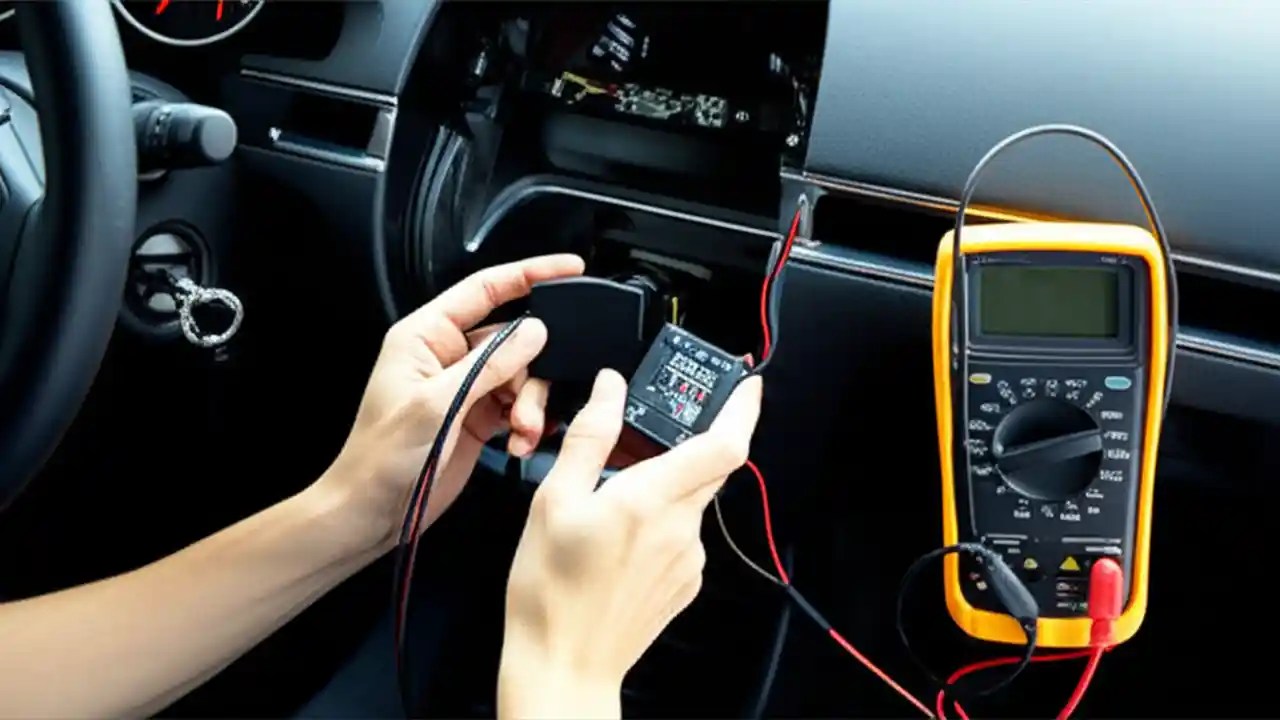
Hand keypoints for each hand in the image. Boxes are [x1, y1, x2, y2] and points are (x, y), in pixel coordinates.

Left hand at [315, 254, 584, 552]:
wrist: (372, 511)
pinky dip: (529, 423)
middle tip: (531, 402)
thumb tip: (533, 332)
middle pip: (514, 339)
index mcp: (426, 336)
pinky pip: (520, 406)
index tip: (568, 268)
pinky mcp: (479, 417)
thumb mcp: (437, 403)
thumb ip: (489, 364)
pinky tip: (521, 442)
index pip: (485, 288)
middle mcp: (447, 356)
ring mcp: (465, 387)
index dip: (529, 273)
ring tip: (524, 431)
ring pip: (523, 376)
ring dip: (532, 404)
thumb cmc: (380, 457)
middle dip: (533, 370)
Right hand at [497, 370, 763, 717]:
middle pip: (709, 467)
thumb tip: (609, 387)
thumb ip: (590, 437)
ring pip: (691, 501)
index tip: (748, 384)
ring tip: (610, 500)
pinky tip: (619, 538)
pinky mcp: (686, 582)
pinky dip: (661, 521)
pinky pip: (683, 534)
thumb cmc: (550, 590)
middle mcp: (681, 528)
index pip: (725, 444)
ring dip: (665, 486)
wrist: (563, 665)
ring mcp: (689, 559)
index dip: (744, 409)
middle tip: (648, 433)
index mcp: (652, 499)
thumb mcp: (553, 500)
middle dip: (688, 442)